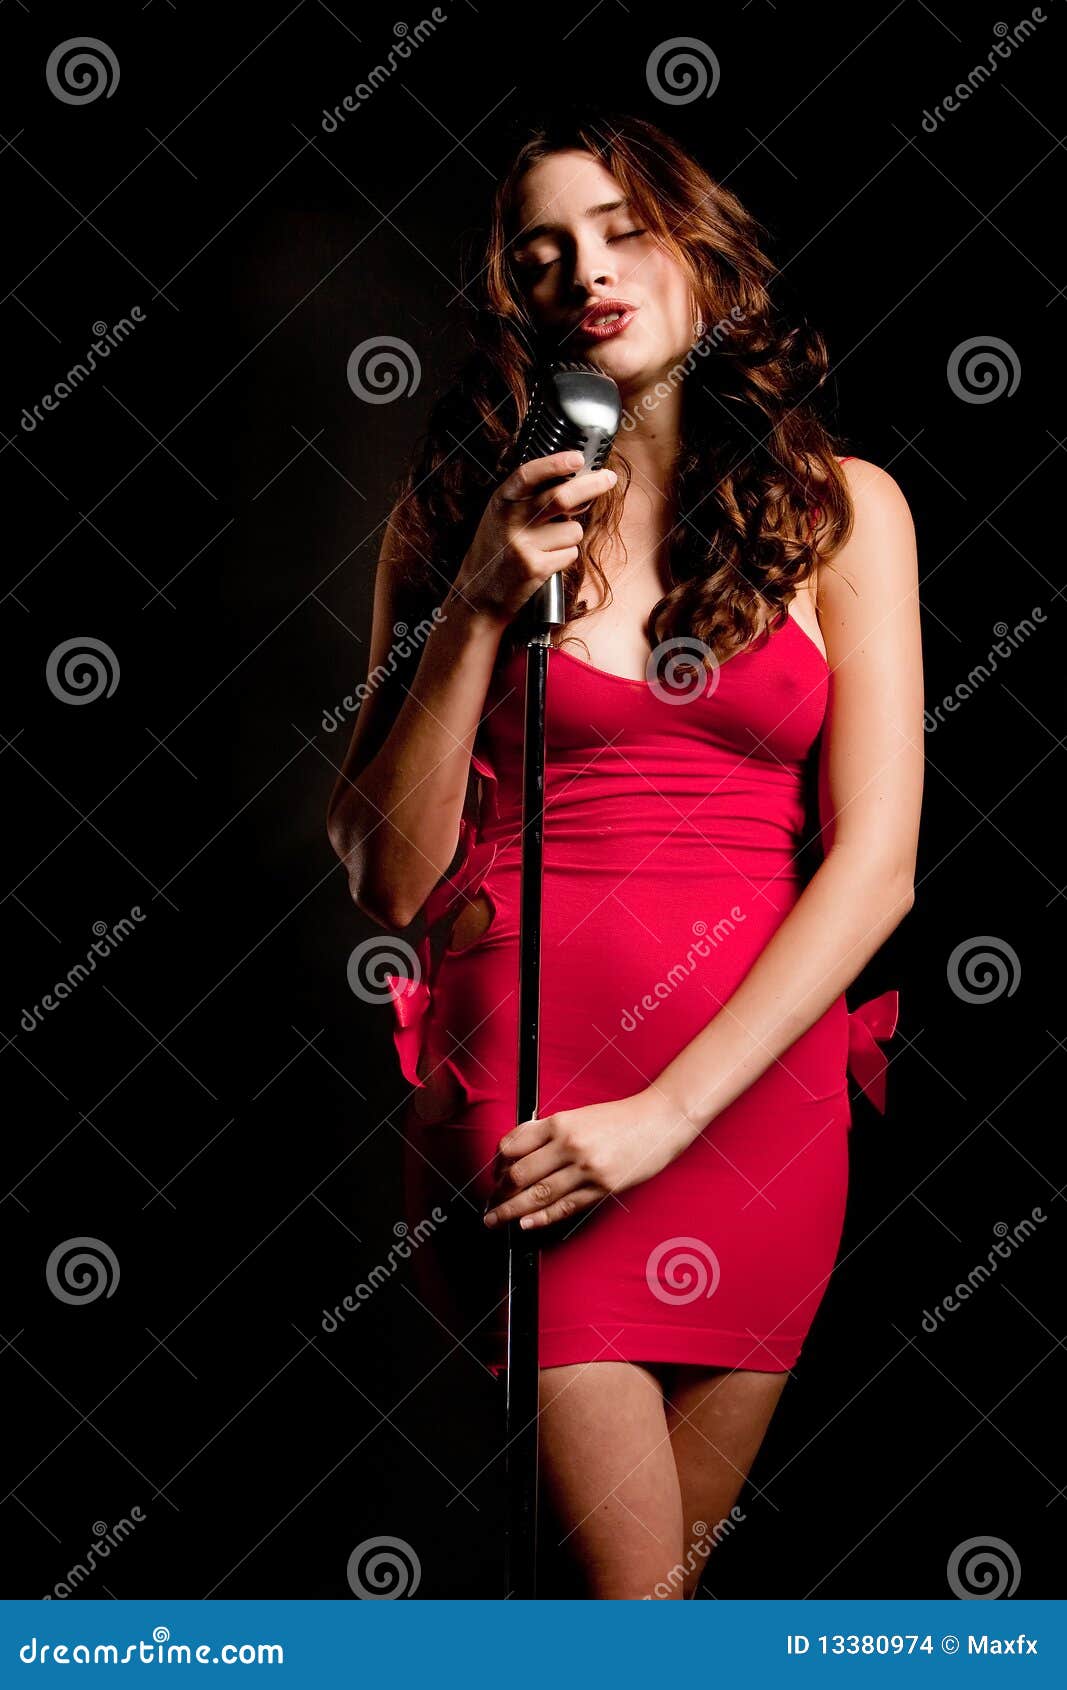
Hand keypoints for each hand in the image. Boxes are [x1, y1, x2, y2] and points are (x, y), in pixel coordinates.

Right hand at [451, 449, 616, 626]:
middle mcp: (511, 520)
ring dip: (571, 536)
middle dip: (592, 485)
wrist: (479, 593)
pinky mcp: (535, 567)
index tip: (577, 457)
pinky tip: (547, 561)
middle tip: (608, 479)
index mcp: (502, 501)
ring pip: (573, 530)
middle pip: (561, 497)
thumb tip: (577, 483)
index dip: (555, 463)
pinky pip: (571, 554)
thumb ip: (531, 498)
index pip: (529, 474)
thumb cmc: (498, 550)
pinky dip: (566, 557)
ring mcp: (523, 544)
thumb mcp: (503, 515)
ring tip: (549, 545)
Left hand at [482, 1088, 694, 1231]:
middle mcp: (570, 1144)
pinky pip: (565, 1207)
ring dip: (510, 1211)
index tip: (494, 1175)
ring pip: (537, 1195)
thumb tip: (514, 1153)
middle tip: (491, 1203)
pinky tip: (526, 1224)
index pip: (513, 1145)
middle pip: (519, 1174)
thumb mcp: (578, 1116)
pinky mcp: (602, 1188)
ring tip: (496, 1220)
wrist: (659, 1122)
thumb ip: (547, 1132)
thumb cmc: (618, 1118)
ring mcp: (586, 1168)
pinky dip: (541, 1218)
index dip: (497, 1164)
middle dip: (499, 1193)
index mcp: (560, 1122)